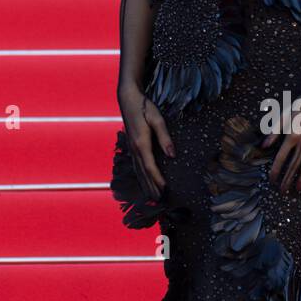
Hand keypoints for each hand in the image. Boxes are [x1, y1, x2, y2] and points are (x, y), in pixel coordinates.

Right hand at [118, 84, 174, 199]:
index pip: (150, 167)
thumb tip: (172, 155)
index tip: (165, 190)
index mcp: (141, 143)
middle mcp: (134, 149)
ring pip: (138, 172)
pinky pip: (136, 167)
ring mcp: (131, 149)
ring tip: (153, 198)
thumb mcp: (157, 119)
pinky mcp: (131, 147)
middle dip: (152, 188)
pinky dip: (141, 177)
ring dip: (146, 185)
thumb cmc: (144, 107)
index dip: (158, 180)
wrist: (127, 99)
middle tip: (161, 202)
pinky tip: (145, 183)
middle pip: (143, 174)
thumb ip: (165, 137)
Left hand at [263, 86, 300, 193]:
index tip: (272, 180)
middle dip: (287, 180)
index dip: (276, 170)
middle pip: (294, 166)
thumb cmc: (300, 105)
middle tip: (282, 191)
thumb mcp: (283, 115)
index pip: (281, 158)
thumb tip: (263, 146)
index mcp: (292, 135)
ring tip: (296, 190)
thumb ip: (273, 132)